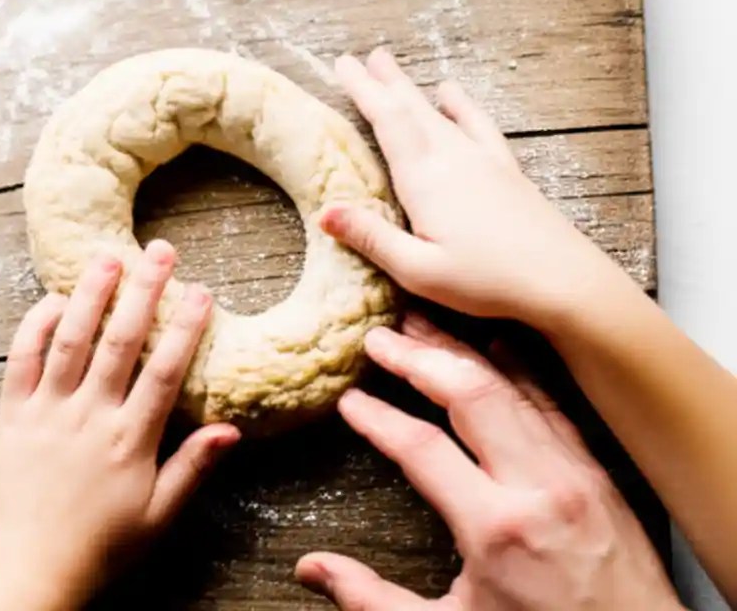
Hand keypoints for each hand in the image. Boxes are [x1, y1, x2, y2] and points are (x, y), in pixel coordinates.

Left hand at [0, 240, 239, 610]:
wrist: (31, 566)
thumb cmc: (101, 546)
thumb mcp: (158, 515)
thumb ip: (193, 468)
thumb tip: (232, 428)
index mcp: (129, 440)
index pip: (164, 371)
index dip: (185, 328)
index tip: (202, 291)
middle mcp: (88, 416)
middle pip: (120, 341)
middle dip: (144, 291)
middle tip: (162, 251)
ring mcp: (47, 411)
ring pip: (69, 339)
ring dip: (89, 293)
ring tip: (107, 256)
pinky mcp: (12, 414)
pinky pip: (21, 359)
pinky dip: (36, 325)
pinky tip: (53, 299)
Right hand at [296, 315, 679, 610]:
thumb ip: (373, 599)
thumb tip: (312, 570)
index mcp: (495, 529)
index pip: (422, 447)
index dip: (379, 418)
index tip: (351, 400)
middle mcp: (539, 488)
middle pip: (471, 395)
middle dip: (420, 358)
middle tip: (381, 336)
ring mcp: (575, 474)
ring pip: (513, 389)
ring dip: (463, 353)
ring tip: (425, 326)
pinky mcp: (598, 473)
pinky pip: (551, 405)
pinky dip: (519, 371)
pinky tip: (495, 348)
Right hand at [320, 48, 630, 327]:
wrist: (564, 280)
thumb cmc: (488, 282)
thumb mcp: (418, 270)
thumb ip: (371, 238)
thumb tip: (325, 212)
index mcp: (425, 180)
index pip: (387, 123)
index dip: (363, 91)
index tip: (343, 66)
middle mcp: (453, 159)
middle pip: (411, 110)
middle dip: (382, 83)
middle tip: (358, 58)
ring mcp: (483, 161)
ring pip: (439, 113)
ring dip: (412, 90)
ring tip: (393, 67)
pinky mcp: (506, 171)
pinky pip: (478, 125)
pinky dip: (461, 106)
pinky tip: (452, 93)